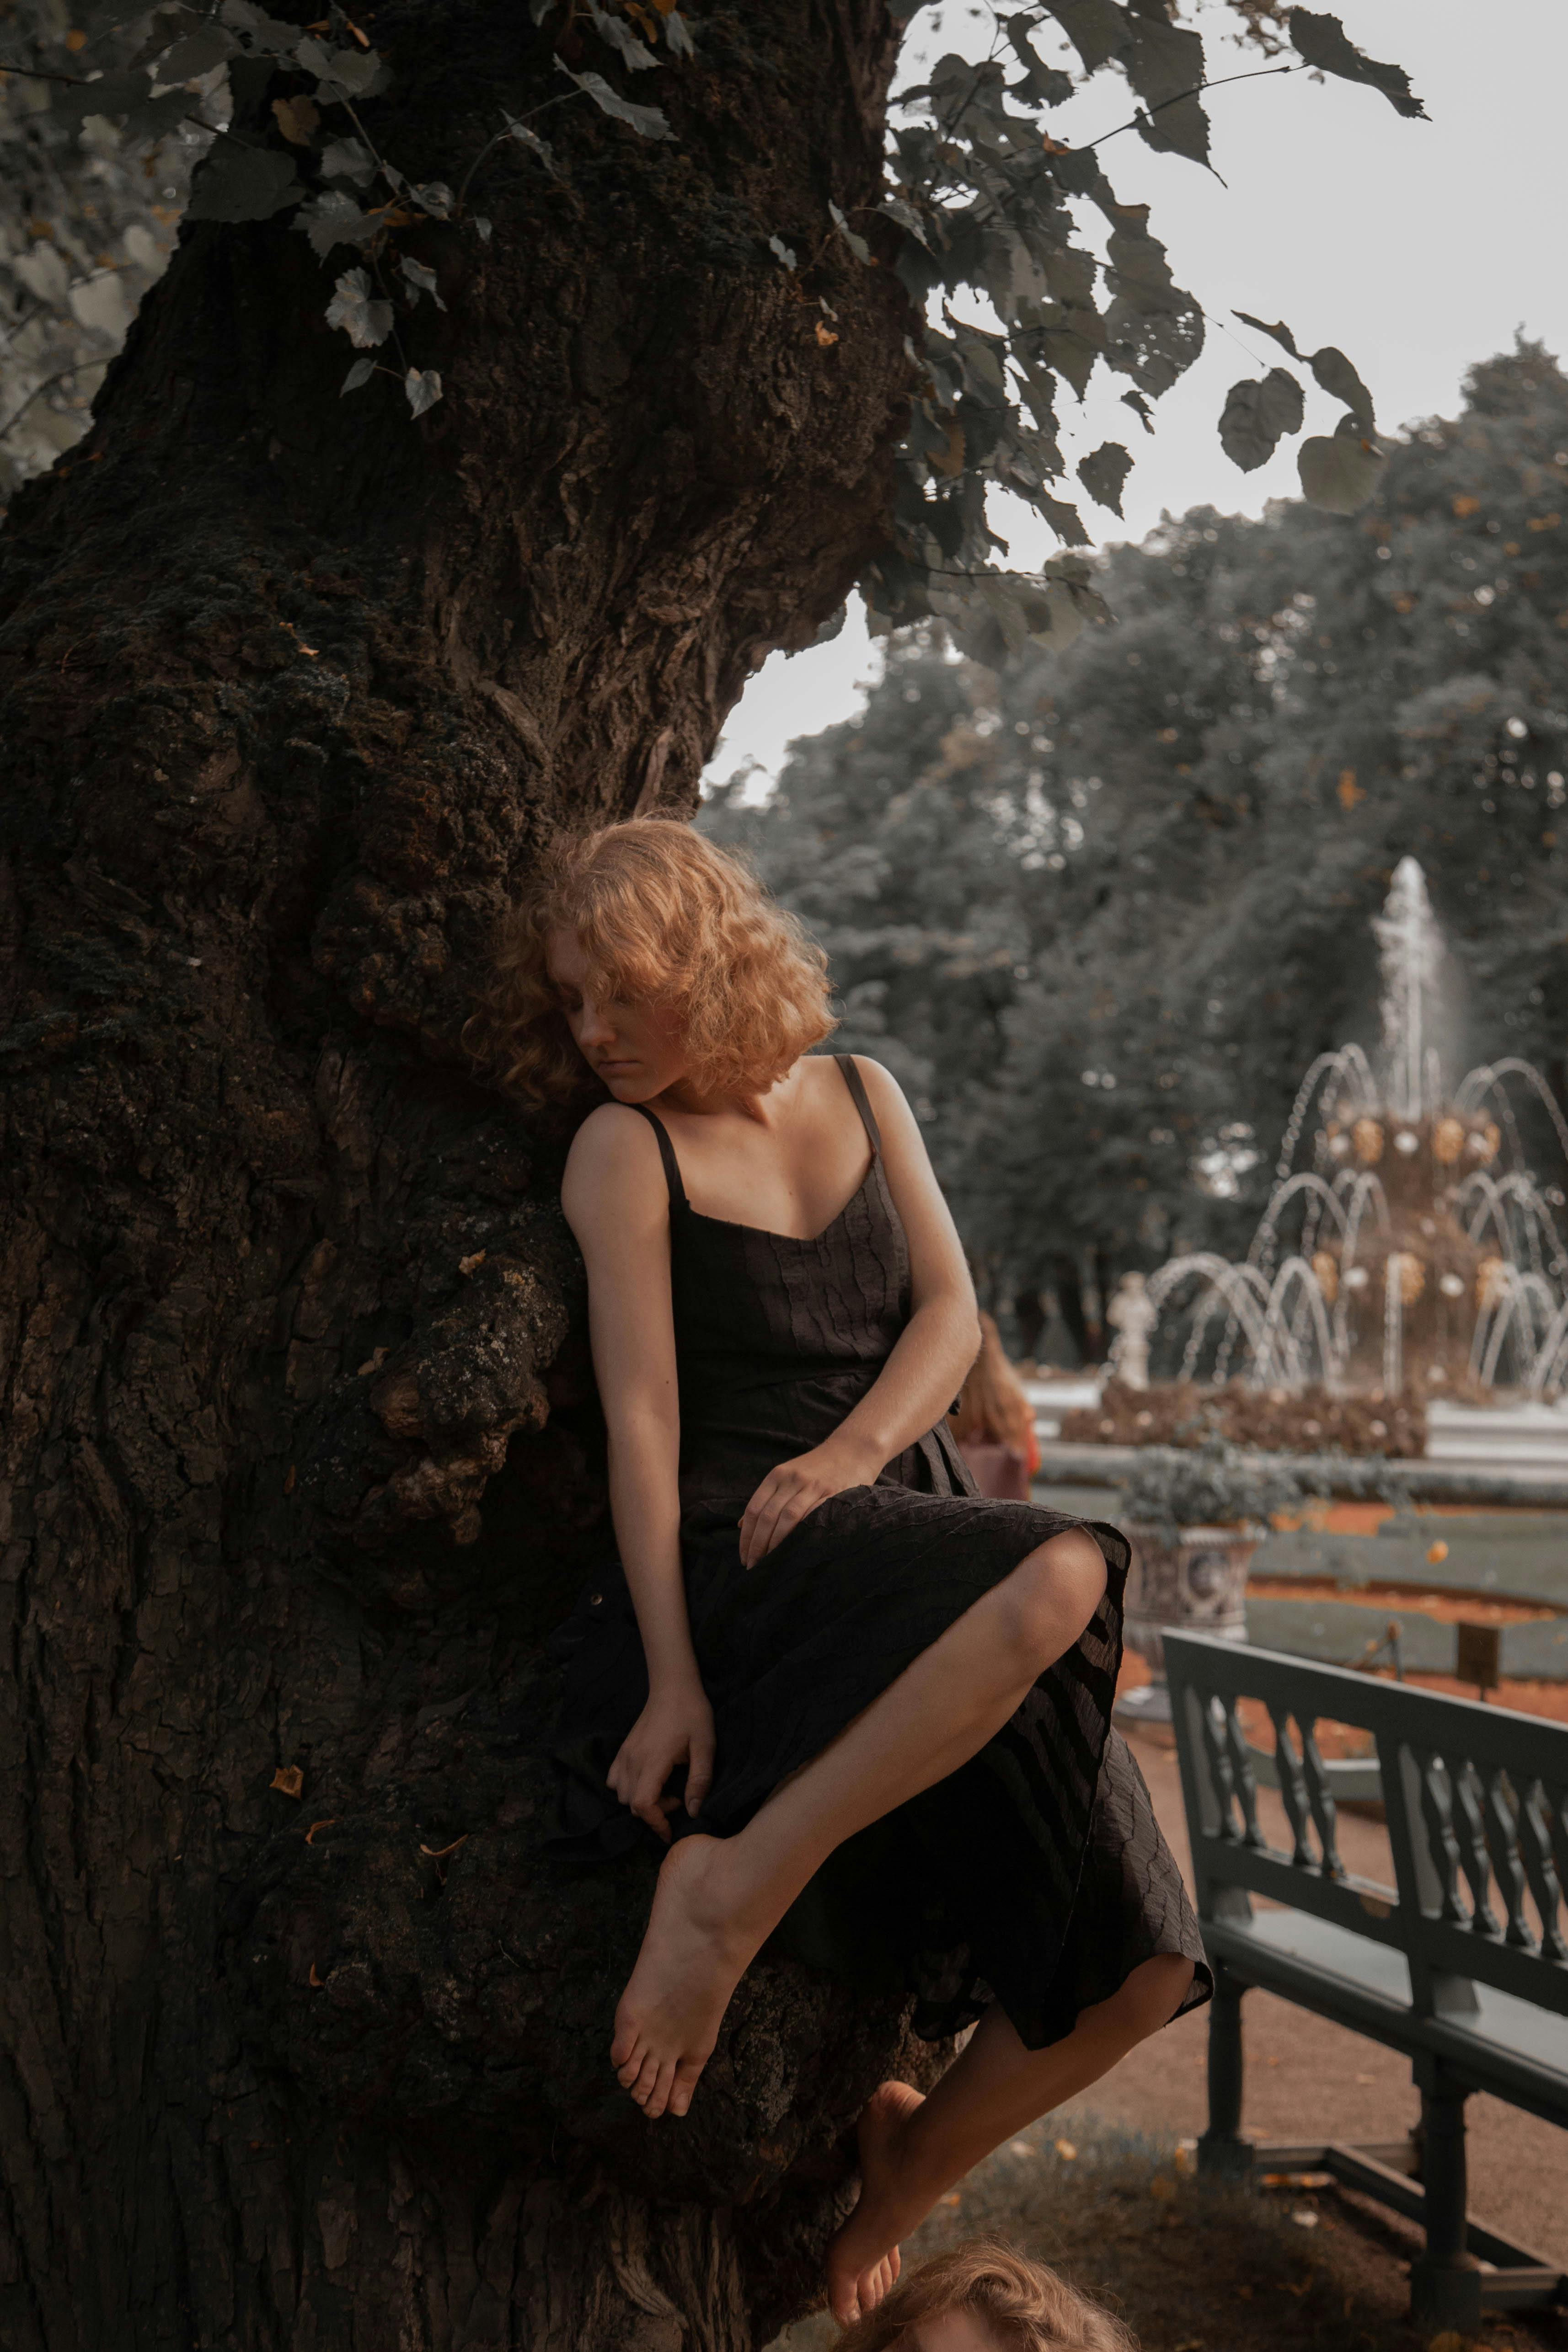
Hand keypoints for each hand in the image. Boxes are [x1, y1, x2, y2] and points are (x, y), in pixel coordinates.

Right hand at [607, 1678, 715, 1841]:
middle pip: (631, 1804)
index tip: (671, 1828)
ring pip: (620, 1793)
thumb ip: (699, 1780)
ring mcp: (625, 1754)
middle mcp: (633, 1759)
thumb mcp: (705, 1746)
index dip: (656, 1822)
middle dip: (653, 1812)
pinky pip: (614, 1778)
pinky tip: (646, 1780)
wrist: (673, 1686)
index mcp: (653, 1760)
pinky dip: (626, 1787)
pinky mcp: (623, 1749)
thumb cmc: (692, 1714)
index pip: (642, 1804)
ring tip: (664, 1790)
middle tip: (676, 1799)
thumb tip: (693, 1811)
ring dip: (640, 1800)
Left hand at [739, 1434, 879, 1568]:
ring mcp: (812, 1486)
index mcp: (776, 1476)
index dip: (746, 1536)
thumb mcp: (786, 1476)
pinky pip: (813, 1516)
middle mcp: (791, 1479)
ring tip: (770, 1564)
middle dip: (758, 1545)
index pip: (753, 1510)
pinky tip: (796, 1551)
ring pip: (787, 1518)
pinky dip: (802, 1535)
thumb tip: (741, 1525)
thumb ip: (766, 1499)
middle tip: (754, 1567)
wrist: (852, 1449)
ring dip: (776, 1544)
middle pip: (767, 1516)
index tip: (743, 1557)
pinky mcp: (833, 1493)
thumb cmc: (817, 1469)